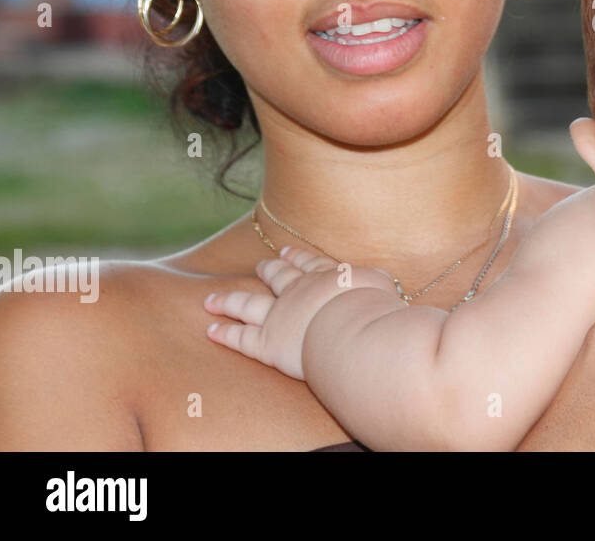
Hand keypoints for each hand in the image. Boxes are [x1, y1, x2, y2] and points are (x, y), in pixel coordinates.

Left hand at [204, 245, 397, 379]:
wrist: (354, 328)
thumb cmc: (375, 308)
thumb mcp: (383, 286)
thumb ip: (378, 283)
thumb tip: (384, 283)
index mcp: (328, 277)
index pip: (310, 264)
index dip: (298, 258)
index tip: (288, 252)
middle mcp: (299, 292)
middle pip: (278, 278)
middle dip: (268, 270)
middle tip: (261, 265)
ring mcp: (279, 316)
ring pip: (248, 304)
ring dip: (229, 301)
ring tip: (212, 299)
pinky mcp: (268, 343)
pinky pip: (241, 338)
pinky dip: (225, 333)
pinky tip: (211, 329)